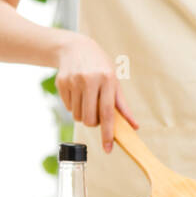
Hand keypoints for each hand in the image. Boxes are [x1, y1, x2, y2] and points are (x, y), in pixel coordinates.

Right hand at [54, 33, 138, 152]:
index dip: (107, 133)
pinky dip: (73, 106)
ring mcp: (73, 81)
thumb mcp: (114, 80)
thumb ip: (122, 104)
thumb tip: (134, 126)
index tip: (108, 149)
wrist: (74, 47)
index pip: (107, 112)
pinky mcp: (61, 83)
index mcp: (107, 79)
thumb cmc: (99, 66)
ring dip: (82, 115)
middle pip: (90, 118)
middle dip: (93, 123)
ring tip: (86, 101)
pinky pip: (67, 107)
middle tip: (96, 116)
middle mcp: (89, 80)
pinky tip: (76, 93)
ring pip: (77, 115)